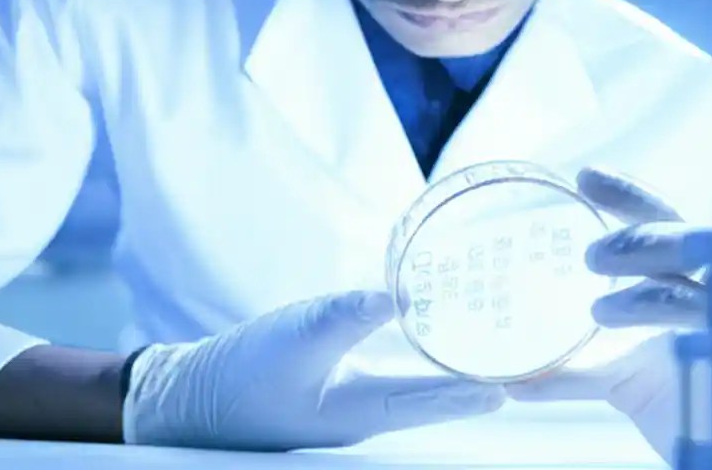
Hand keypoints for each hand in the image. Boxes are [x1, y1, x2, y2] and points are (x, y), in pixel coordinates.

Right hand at [123, 290, 505, 450]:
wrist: (193, 398)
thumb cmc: (241, 377)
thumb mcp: (294, 338)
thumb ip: (345, 317)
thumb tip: (396, 297)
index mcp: (358, 410)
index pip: (428, 402)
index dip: (470, 393)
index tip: (514, 385)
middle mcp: (364, 413)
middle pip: (431, 400)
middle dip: (474, 382)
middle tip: (519, 363)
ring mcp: (351, 402)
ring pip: (415, 388)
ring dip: (451, 370)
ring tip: (490, 347)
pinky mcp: (338, 387)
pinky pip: (394, 375)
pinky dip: (420, 358)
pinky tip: (433, 336)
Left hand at [508, 168, 707, 466]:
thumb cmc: (687, 405)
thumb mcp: (622, 380)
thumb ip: (573, 372)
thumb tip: (511, 380)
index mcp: (691, 279)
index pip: (665, 220)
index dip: (630, 196)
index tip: (585, 176)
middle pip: (697, 242)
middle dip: (645, 240)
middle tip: (592, 256)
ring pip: (711, 290)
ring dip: (653, 298)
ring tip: (602, 312)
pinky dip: (694, 345)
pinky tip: (670, 352)